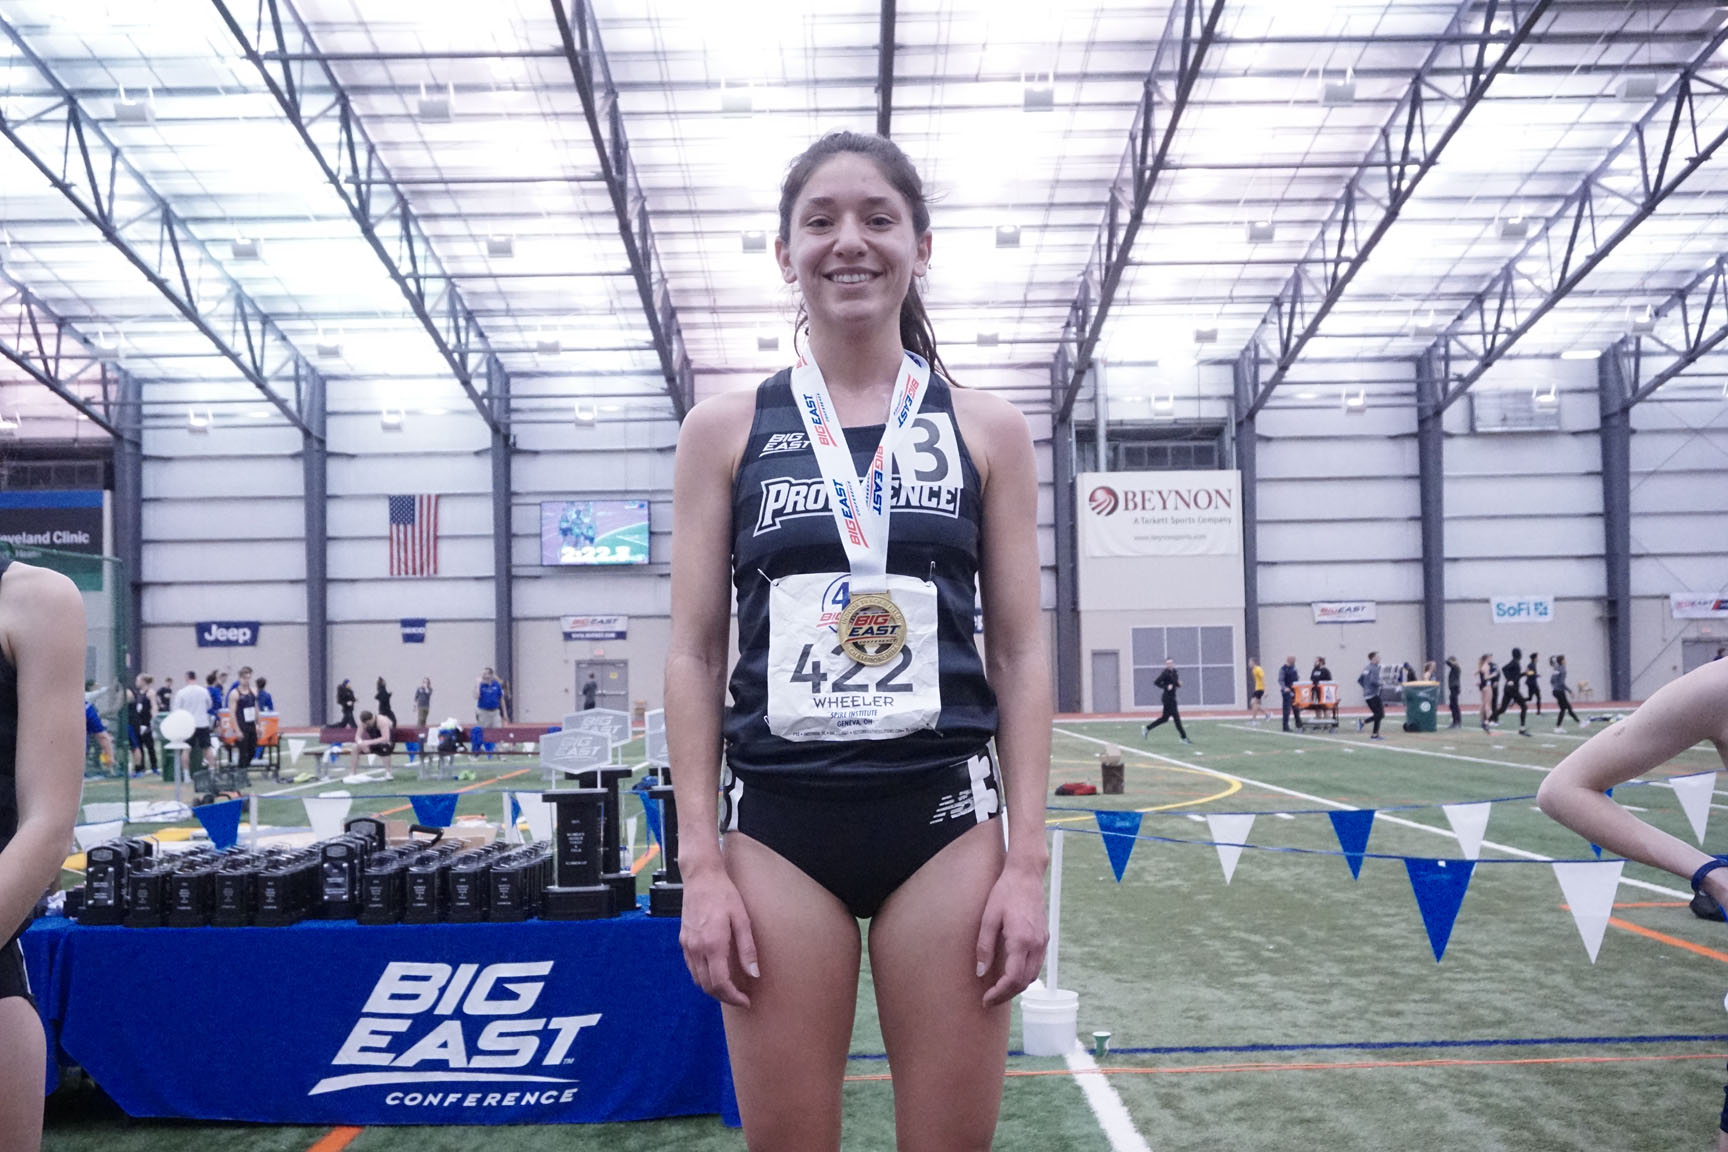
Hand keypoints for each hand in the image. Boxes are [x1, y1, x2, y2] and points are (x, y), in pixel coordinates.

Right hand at [678, 865, 758, 1007]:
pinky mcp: (683, 941)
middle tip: (741, 998)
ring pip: (698, 980)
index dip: (734, 997)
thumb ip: (747, 949)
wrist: (701, 878)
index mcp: (712, 944)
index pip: (720, 984)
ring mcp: (687, 946)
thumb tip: (754, 974)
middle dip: (725, 997)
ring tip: (731, 989)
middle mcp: (696, 949)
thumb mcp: (742, 919)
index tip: (746, 1001)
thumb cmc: (724, 895)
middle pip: (707, 987)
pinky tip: (716, 973)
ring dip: (713, 990)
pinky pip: (692, 968)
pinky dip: (703, 977)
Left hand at [975, 862, 1048, 1006]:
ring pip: (1033, 976)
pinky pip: (1036, 965)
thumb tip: (980, 972)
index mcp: (1022, 940)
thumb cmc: (1004, 893)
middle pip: (1024, 982)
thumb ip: (984, 947)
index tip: (986, 999)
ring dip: (1016, 987)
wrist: (1025, 876)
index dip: (999, 993)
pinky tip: (1010, 975)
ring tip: (998, 990)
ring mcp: (1043, 942)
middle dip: (1006, 994)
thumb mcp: (988, 918)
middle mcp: (1036, 945)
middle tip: (989, 1000)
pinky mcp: (1044, 938)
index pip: (1013, 978)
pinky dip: (1024, 976)